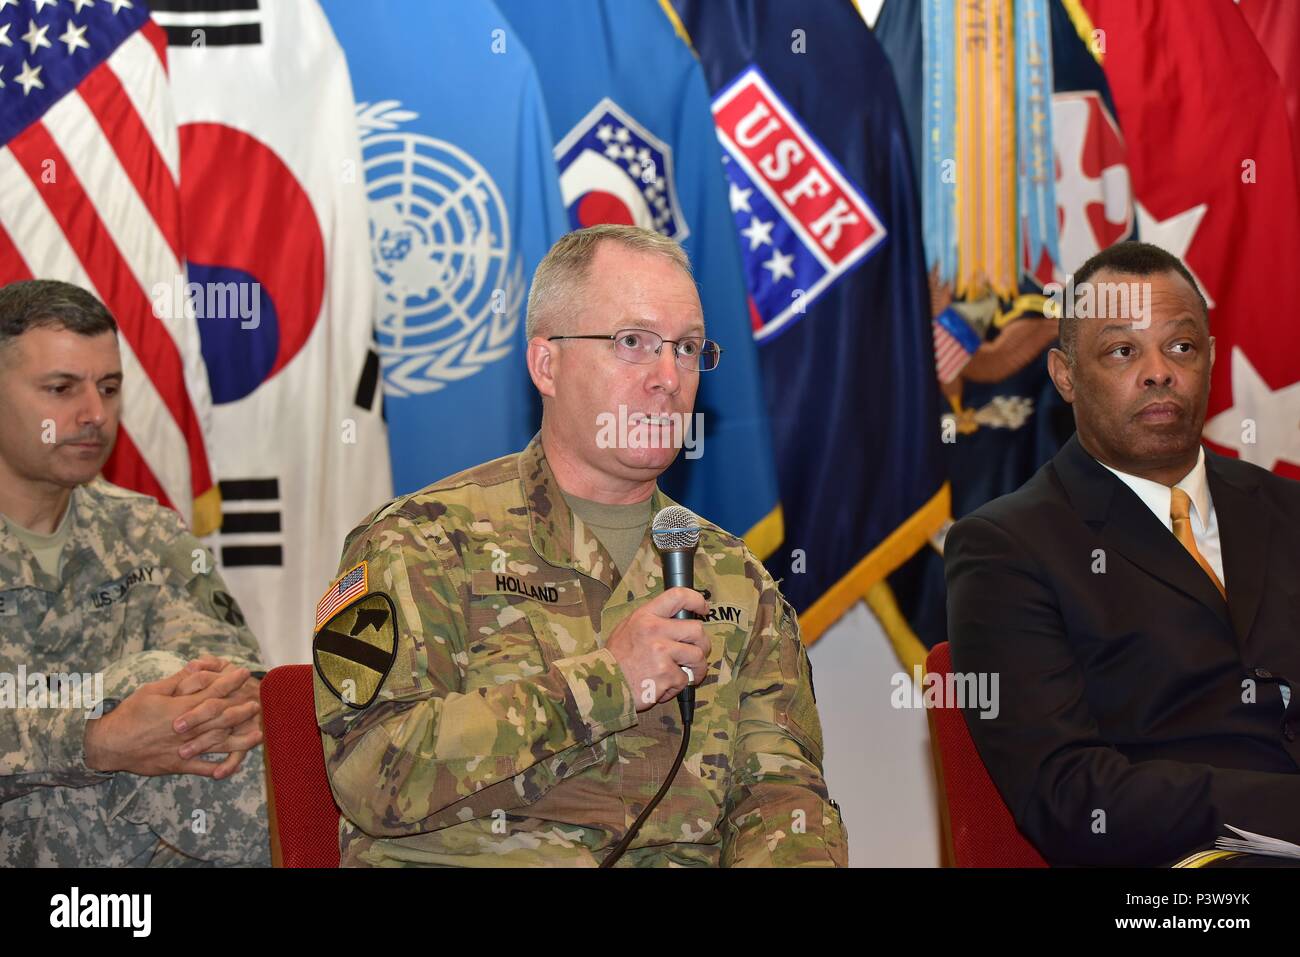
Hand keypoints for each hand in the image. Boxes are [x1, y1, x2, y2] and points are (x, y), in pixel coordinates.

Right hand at [83, 666, 258, 777]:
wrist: (108, 745)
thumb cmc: (128, 714)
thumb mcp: (151, 690)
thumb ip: (177, 680)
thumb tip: (196, 666)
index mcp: (181, 708)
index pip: (212, 692)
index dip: (230, 682)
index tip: (244, 673)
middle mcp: (187, 728)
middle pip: (221, 718)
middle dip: (241, 710)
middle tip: (257, 703)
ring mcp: (183, 748)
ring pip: (218, 744)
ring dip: (240, 739)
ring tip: (258, 734)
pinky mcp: (177, 765)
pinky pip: (202, 768)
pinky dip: (218, 768)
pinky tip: (234, 767)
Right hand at [605, 587, 709, 712]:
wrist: (603, 684)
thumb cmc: (615, 658)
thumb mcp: (627, 627)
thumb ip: (652, 620)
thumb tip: (678, 618)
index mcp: (646, 616)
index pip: (677, 596)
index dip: (696, 600)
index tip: (703, 609)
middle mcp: (655, 631)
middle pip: (697, 630)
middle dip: (703, 644)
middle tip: (698, 652)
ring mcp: (661, 653)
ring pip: (697, 656)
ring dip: (698, 668)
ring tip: (690, 674)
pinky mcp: (666, 675)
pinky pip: (684, 680)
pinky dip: (678, 686)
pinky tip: (665, 686)